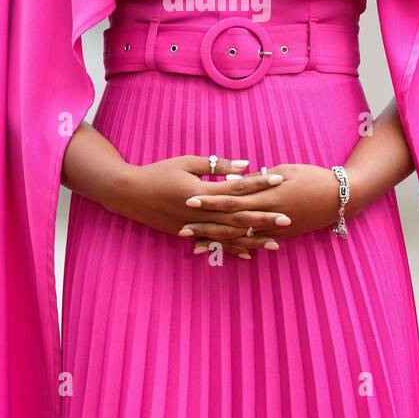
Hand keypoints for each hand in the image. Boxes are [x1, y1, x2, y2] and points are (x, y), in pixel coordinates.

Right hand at [108, 155, 289, 259]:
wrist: (130, 194)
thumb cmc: (159, 172)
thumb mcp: (187, 162)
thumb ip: (216, 166)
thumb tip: (245, 165)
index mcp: (201, 191)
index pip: (237, 188)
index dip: (259, 184)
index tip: (279, 180)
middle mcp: (200, 213)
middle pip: (238, 217)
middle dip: (264, 218)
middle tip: (288, 218)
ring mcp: (194, 227)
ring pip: (230, 236)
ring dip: (253, 240)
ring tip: (276, 243)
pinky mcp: (189, 235)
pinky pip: (215, 245)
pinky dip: (233, 250)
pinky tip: (249, 255)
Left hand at [180, 163, 350, 246]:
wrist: (340, 197)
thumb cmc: (312, 177)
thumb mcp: (285, 170)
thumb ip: (258, 179)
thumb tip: (234, 179)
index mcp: (267, 194)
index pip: (232, 198)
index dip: (209, 200)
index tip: (188, 200)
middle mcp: (269, 215)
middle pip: (231, 222)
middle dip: (206, 226)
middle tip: (182, 229)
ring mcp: (275, 229)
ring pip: (241, 238)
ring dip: (218, 242)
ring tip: (196, 248)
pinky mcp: (282, 236)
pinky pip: (257, 245)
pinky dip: (240, 250)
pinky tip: (226, 255)